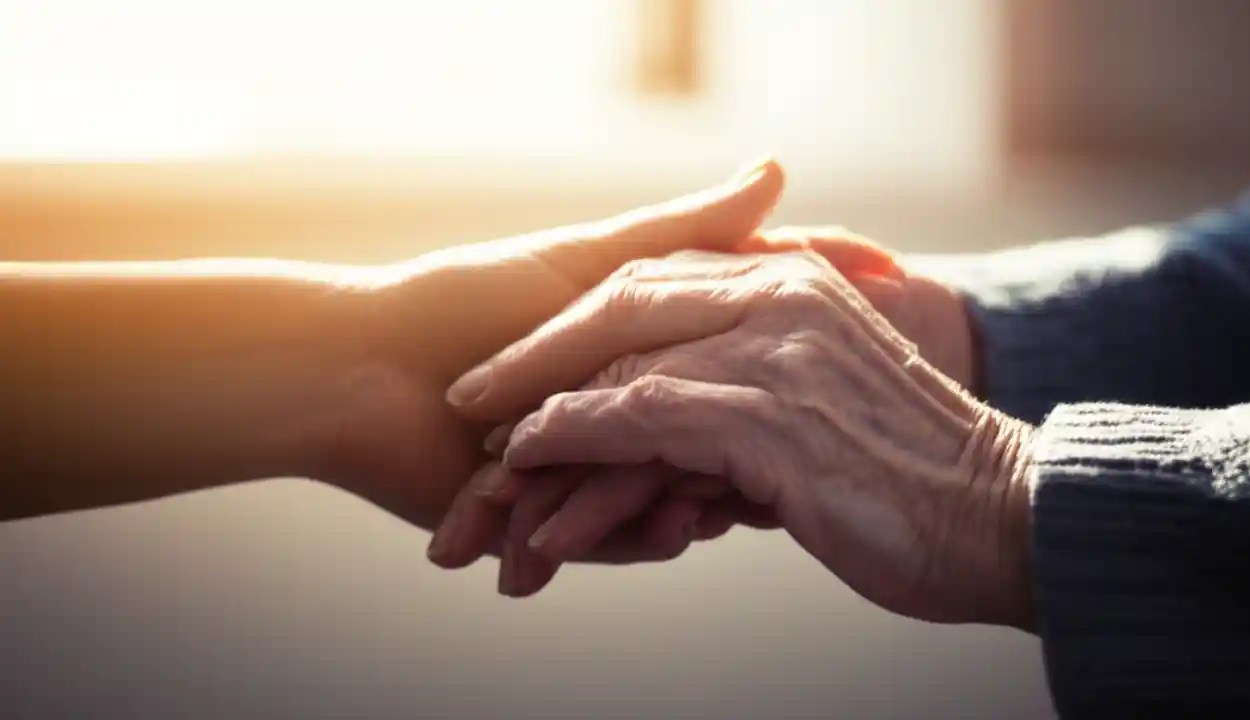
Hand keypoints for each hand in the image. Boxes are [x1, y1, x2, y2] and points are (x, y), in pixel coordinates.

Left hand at [314, 161, 784, 529]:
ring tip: (724, 497)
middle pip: (703, 424)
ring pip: (664, 483)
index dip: (792, 340)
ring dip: (687, 491)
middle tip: (817, 441)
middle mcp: (625, 401)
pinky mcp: (558, 520)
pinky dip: (637, 529)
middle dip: (751, 438)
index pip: (731, 345)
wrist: (354, 375)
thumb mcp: (585, 259)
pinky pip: (618, 534)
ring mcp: (592, 462)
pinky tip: (670, 527)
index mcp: (639, 342)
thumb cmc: (458, 299)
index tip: (862, 333)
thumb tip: (776, 171)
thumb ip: (684, 227)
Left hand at [447, 250, 1035, 628]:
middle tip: (468, 400)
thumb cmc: (912, 475)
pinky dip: (576, 439)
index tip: (520, 364)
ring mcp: (773, 352)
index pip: (653, 283)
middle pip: (619, 310)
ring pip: (621, 369)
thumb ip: (757, 383)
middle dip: (535, 357)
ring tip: (488, 465)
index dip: (576, 324)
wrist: (1004, 518)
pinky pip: (642, 417)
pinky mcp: (769, 416)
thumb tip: (681, 416)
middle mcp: (777, 299)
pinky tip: (532, 465)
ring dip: (542, 419)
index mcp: (791, 282)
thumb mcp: (829, 405)